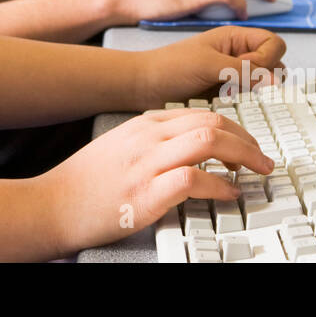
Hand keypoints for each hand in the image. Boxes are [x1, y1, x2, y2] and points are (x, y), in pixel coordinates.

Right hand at [36, 106, 273, 254]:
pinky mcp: (145, 193)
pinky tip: (228, 194)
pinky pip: (193, 179)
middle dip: (247, 140)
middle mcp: (148, 138)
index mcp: (144, 125)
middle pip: (212, 123)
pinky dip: (218, 186)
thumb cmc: (85, 182)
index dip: (234, 128)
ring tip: (255, 172)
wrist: (53, 203)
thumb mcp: (120, 146)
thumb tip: (191, 149)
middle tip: (262, 159)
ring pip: (208, 141)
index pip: (201, 113)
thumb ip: (153, 142)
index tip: (248, 144)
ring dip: (242, 156)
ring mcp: (146, 164)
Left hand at [138, 24, 287, 110]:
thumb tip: (273, 79)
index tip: (250, 71)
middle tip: (239, 83)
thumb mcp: (208, 64)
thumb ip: (242, 70)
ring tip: (228, 93)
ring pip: (262, 83)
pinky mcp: (226, 92)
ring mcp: (233, 74)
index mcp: (235, 37)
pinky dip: (241, 102)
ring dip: (252, 91)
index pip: (274, 44)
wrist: (144, 87)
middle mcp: (237, 54)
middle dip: (263, 77)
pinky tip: (221, 101)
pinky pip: (247, 98)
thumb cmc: (169, 67)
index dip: (268, 59)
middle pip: (274, 64)